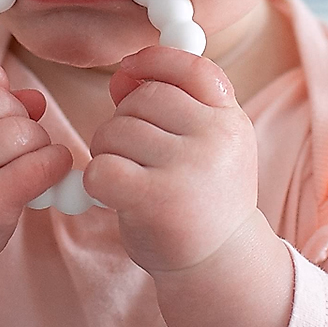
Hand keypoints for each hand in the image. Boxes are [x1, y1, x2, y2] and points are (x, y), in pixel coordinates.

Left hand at [84, 46, 257, 275]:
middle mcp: (215, 140)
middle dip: (123, 120)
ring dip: (107, 150)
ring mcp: (187, 170)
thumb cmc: (202, 198)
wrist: (220, 265)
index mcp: (231, 120)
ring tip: (128, 176)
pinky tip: (114, 195)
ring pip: (116, 131)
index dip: (154, 61)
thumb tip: (122, 75)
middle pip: (143, 98)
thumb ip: (170, 106)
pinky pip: (102, 168)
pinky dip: (97, 179)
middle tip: (132, 154)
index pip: (192, 68)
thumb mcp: (204, 145)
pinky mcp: (155, 201)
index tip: (129, 70)